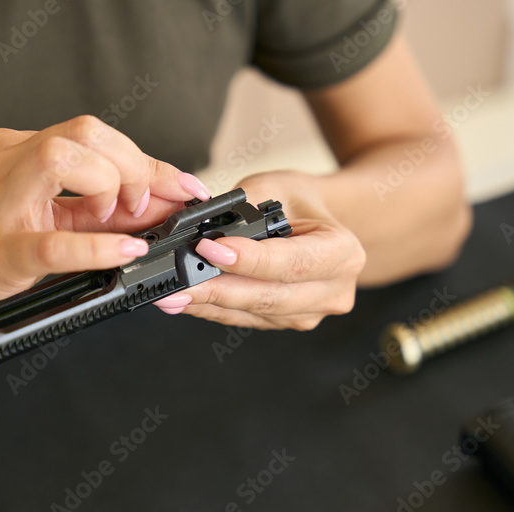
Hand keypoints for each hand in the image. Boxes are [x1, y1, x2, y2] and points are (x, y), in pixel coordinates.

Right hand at [0, 115, 210, 322]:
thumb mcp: (50, 223)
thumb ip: (105, 212)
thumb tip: (164, 204)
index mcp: (14, 151)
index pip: (92, 133)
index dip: (146, 158)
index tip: (182, 185)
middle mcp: (1, 166)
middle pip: (83, 133)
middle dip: (132, 166)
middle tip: (143, 206)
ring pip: (61, 159)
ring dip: (110, 187)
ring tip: (121, 220)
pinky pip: (52, 242)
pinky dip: (97, 247)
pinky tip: (125, 252)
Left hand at [152, 171, 365, 329]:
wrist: (322, 224)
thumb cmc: (302, 202)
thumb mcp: (277, 187)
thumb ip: (244, 207)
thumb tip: (200, 225)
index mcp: (343, 253)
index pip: (291, 262)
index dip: (249, 260)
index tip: (210, 249)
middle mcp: (333, 290)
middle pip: (268, 296)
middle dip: (217, 289)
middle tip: (178, 284)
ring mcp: (309, 312)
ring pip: (252, 312)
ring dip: (208, 304)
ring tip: (171, 294)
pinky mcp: (284, 322)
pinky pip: (244, 319)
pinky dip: (212, 310)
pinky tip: (185, 301)